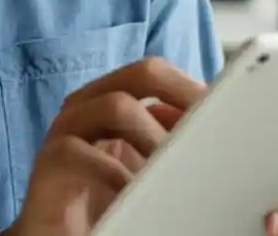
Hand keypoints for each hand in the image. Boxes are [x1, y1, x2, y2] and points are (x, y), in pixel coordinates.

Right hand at [3, 57, 206, 235]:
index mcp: (115, 102)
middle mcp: (91, 107)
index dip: (194, 88)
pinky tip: (134, 195)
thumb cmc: (110, 205)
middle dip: (183, 96)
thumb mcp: (149, 168)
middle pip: (142, 73)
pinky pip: (79, 152)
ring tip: (171, 170)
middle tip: (209, 130)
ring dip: (153, 137)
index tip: (228, 113)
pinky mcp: (49, 164)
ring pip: (116, 105)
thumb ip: (172, 139)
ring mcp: (67, 132)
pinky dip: (116, 173)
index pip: (160, 75)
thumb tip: (217, 124)